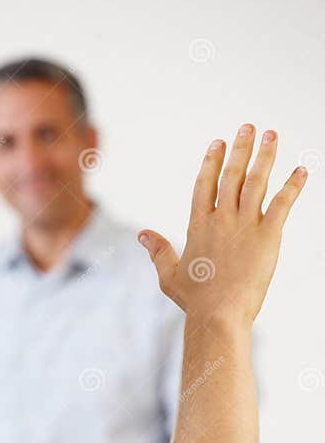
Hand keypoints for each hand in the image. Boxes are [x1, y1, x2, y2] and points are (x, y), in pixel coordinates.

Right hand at [138, 124, 307, 325]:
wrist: (218, 315)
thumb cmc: (195, 301)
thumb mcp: (169, 275)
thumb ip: (158, 251)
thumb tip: (142, 234)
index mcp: (198, 226)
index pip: (205, 185)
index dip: (212, 162)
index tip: (218, 143)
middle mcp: (221, 219)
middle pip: (231, 175)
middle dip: (240, 149)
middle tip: (248, 127)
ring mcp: (245, 226)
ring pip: (257, 182)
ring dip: (265, 156)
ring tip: (272, 135)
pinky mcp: (267, 236)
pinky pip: (283, 204)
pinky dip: (293, 186)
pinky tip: (302, 170)